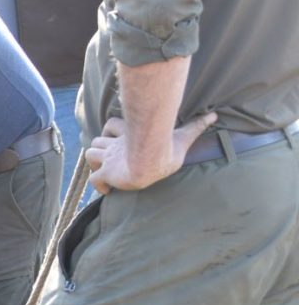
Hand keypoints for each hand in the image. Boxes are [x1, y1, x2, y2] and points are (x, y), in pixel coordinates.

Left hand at [86, 111, 217, 193]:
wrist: (151, 161)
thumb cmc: (167, 148)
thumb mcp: (183, 136)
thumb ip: (195, 126)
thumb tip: (214, 114)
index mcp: (129, 135)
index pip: (111, 125)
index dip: (110, 131)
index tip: (113, 137)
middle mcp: (116, 146)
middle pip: (97, 141)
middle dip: (101, 150)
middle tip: (110, 160)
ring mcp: (109, 159)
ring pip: (90, 155)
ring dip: (95, 164)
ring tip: (106, 172)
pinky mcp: (107, 174)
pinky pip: (94, 180)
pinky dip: (98, 185)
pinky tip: (107, 190)